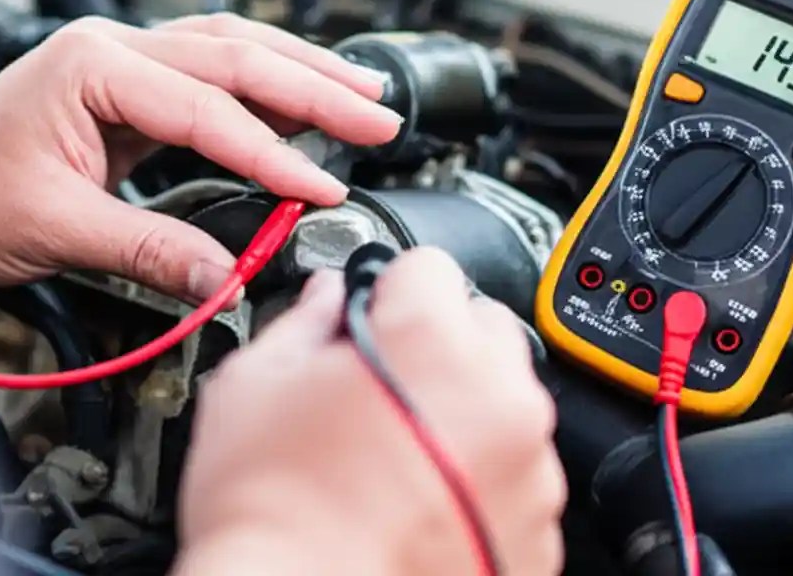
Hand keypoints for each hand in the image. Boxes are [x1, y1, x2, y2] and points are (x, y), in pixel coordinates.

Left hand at [0, 14, 400, 300]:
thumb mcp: (57, 231)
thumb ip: (151, 251)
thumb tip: (227, 279)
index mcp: (91, 66)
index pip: (207, 110)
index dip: (273, 155)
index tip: (322, 193)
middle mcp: (111, 48)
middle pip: (236, 56)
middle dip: (315, 87)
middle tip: (379, 117)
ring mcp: (121, 61)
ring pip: (231, 50)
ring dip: (301, 72)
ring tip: (364, 93)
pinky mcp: (128, 88)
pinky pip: (211, 73)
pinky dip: (265, 86)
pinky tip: (304, 98)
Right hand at [174, 248, 565, 575]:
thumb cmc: (270, 512)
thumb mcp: (254, 385)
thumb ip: (304, 321)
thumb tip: (327, 298)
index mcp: (431, 339)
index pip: (428, 266)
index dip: (387, 293)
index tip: (370, 323)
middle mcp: (499, 395)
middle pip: (483, 327)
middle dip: (437, 346)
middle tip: (382, 394)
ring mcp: (528, 468)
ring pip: (508, 403)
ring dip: (466, 413)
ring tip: (398, 460)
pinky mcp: (538, 528)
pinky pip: (519, 474)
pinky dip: (484, 480)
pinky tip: (423, 502)